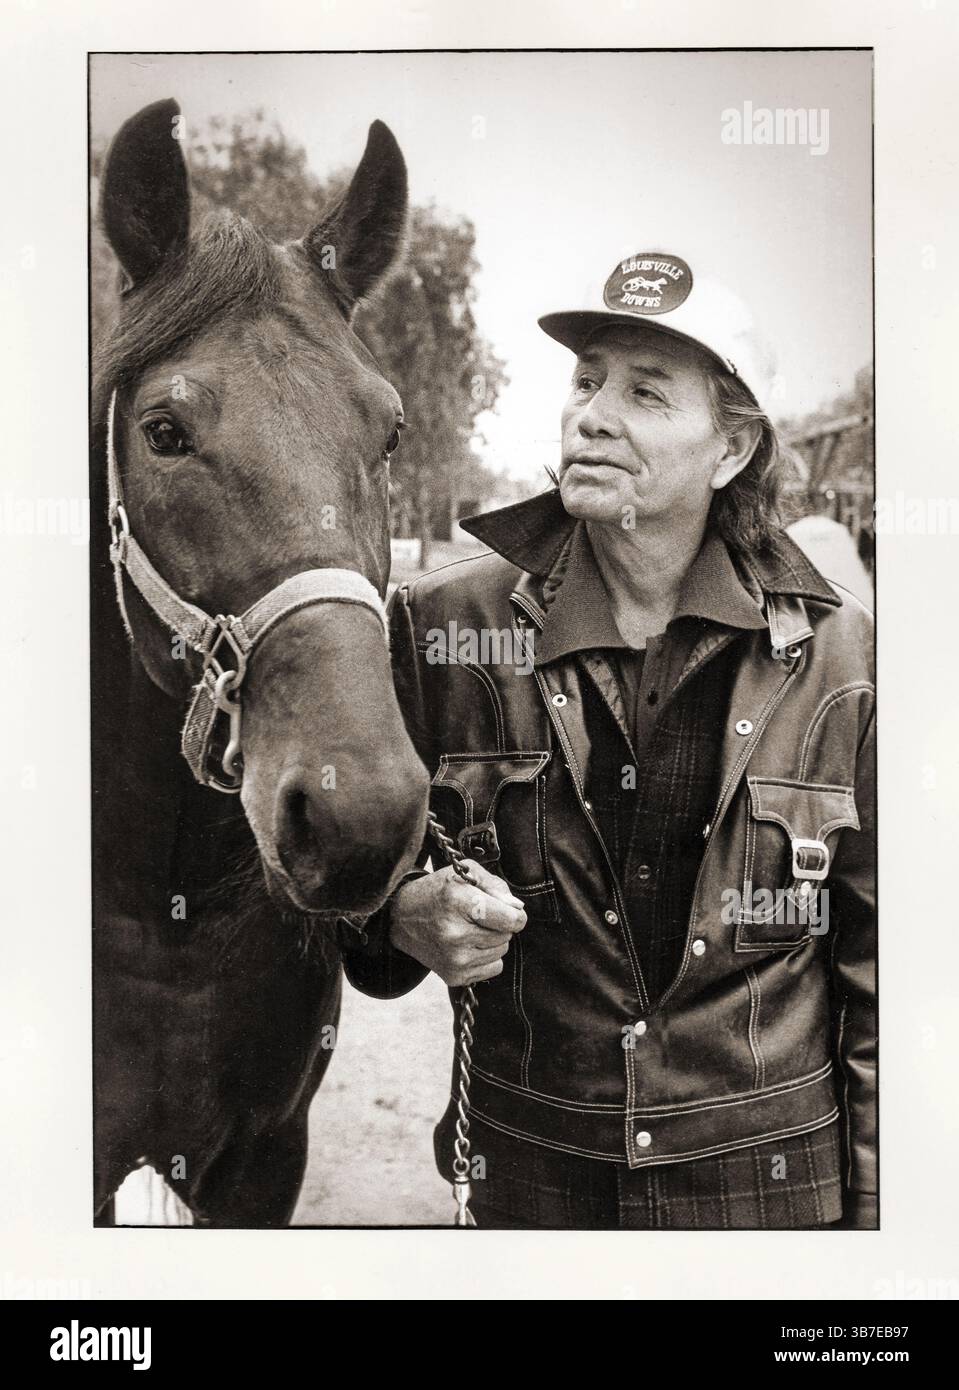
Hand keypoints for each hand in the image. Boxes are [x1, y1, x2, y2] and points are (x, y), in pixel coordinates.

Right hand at [389, 861, 526, 987]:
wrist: (402, 918)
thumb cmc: (439, 892)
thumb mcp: (465, 875)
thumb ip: (496, 887)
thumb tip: (517, 909)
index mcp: (459, 902)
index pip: (511, 919)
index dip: (515, 914)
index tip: (507, 910)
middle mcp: (455, 933)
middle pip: (507, 935)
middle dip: (498, 925)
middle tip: (475, 917)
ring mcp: (454, 959)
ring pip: (501, 952)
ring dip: (492, 941)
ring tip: (468, 930)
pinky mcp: (454, 976)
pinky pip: (494, 969)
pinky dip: (486, 958)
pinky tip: (467, 946)